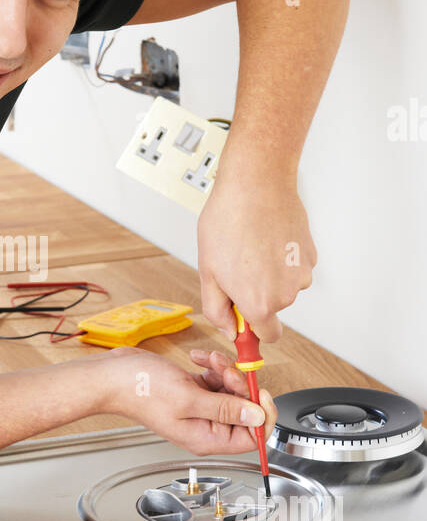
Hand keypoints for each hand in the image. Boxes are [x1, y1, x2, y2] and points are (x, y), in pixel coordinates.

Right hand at [98, 346, 276, 456]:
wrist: (114, 376)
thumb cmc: (140, 390)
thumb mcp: (188, 399)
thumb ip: (226, 409)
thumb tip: (257, 417)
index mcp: (207, 437)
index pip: (252, 437)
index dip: (261, 415)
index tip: (259, 392)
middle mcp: (206, 426)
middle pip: (245, 410)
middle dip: (240, 385)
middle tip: (226, 372)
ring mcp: (200, 408)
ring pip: (232, 391)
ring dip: (226, 371)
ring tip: (208, 361)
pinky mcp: (194, 391)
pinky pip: (218, 379)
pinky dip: (213, 366)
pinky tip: (198, 359)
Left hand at [196, 170, 315, 342]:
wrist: (256, 183)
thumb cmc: (228, 221)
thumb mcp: (208, 271)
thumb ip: (217, 309)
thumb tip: (229, 328)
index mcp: (259, 304)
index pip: (266, 336)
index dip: (252, 329)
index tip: (244, 322)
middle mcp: (286, 294)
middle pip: (273, 308)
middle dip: (257, 294)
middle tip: (237, 265)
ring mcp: (302, 274)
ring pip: (284, 286)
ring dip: (270, 274)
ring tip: (251, 245)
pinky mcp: (311, 255)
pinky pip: (294, 267)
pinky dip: (283, 258)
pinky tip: (268, 237)